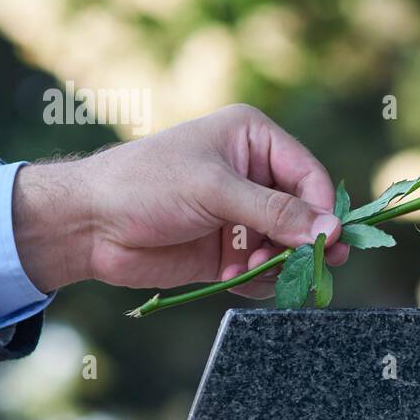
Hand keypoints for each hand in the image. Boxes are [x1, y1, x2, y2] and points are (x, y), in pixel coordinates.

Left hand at [11, 105, 348, 297]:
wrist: (86, 224)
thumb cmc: (145, 185)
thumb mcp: (214, 190)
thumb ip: (275, 212)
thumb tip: (332, 231)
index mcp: (253, 139)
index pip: (309, 176)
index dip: (321, 211)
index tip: (326, 243)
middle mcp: (253, 174)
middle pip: (303, 214)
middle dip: (300, 242)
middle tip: (309, 268)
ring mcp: (240, 214)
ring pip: (285, 246)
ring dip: (273, 264)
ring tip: (246, 269)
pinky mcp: (226, 249)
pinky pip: (262, 269)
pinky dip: (255, 279)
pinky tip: (229, 276)